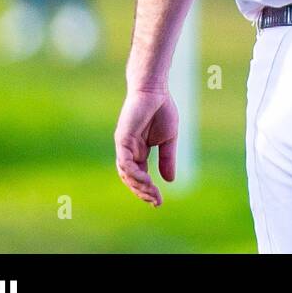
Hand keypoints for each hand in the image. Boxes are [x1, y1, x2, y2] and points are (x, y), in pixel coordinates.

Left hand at [115, 88, 177, 205]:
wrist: (155, 91)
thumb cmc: (162, 111)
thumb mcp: (169, 140)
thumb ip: (167, 159)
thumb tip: (169, 180)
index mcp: (139, 152)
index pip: (140, 176)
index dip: (148, 190)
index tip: (159, 202)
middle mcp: (128, 151)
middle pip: (131, 179)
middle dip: (143, 192)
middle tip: (155, 201)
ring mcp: (124, 146)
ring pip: (126, 173)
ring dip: (138, 185)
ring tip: (152, 193)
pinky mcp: (122, 139)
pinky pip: (124, 161)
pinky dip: (133, 173)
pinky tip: (145, 179)